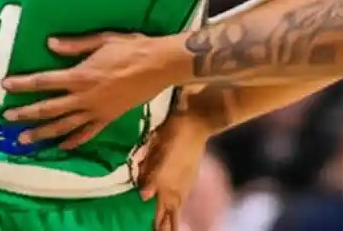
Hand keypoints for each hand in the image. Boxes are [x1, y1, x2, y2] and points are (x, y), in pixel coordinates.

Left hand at [1, 32, 175, 149]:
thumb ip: (75, 45)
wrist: (160, 65)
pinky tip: (62, 147)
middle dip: (26, 113)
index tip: (5, 85)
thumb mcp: (103, 39)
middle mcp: (84, 97)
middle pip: (49, 108)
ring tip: (24, 139)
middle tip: (7, 119)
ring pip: (64, 125)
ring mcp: (96, 111)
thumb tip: (50, 44)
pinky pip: (88, 133)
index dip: (23, 83)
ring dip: (43, 132)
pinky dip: (74, 141)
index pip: (44, 81)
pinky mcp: (109, 118)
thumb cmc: (132, 48)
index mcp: (80, 75)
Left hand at [138, 110, 213, 230]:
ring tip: (169, 228)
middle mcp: (177, 187)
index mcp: (168, 183)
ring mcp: (186, 182)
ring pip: (178, 206)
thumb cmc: (174, 133)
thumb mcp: (158, 150)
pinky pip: (183, 197)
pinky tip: (176, 204)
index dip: (157, 224)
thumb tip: (144, 197)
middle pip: (171, 213)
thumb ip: (152, 175)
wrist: (198, 122)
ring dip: (173, 218)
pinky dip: (178, 205)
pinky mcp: (191, 175)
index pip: (160, 211)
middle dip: (166, 226)